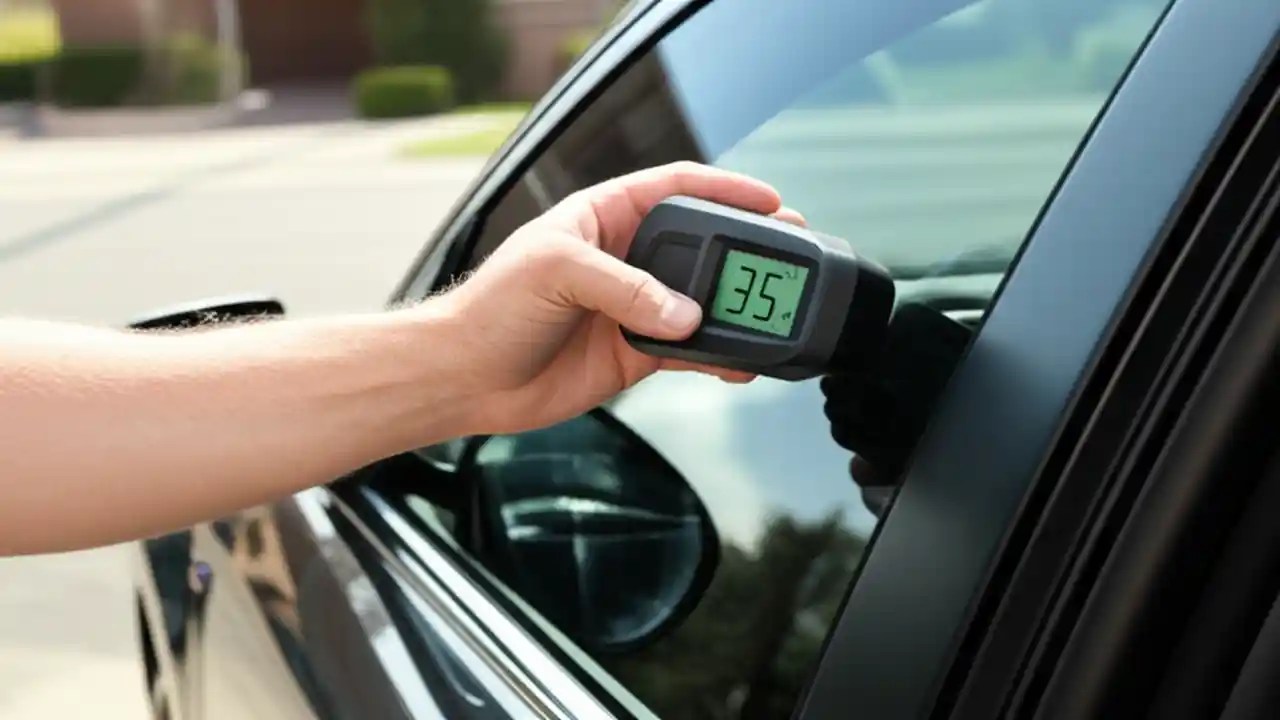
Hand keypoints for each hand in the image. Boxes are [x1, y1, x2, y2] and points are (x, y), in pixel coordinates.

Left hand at [433, 162, 803, 434]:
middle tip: (789, 256)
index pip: (676, 188)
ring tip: (775, 316)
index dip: (725, 190)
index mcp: (603, 215)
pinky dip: (719, 357)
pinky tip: (742, 362)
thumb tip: (685, 316)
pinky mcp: (634, 353)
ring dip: (738, 309)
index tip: (770, 200)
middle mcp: (625, 257)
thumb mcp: (555, 271)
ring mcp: (633, 307)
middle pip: (701, 246)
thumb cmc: (492, 307)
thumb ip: (626, 287)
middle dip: (746, 251)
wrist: (465, 376)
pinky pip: (689, 351)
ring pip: (701, 302)